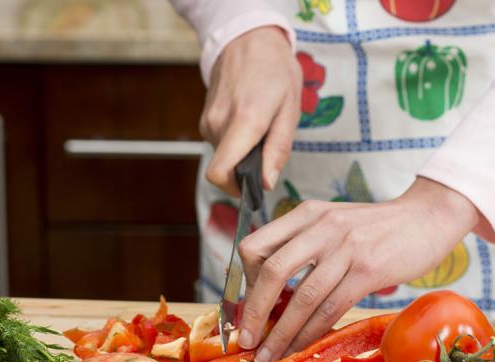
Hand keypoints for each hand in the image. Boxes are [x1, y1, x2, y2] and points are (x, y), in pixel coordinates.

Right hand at [200, 26, 300, 193]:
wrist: (247, 39)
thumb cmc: (275, 71)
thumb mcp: (290, 109)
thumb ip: (278, 149)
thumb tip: (266, 183)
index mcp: (244, 122)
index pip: (219, 173)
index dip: (235, 189)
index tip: (252, 185)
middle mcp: (219, 124)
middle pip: (227, 168)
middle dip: (248, 166)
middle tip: (268, 142)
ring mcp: (208, 122)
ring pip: (225, 156)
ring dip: (243, 151)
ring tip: (260, 124)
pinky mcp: (204, 120)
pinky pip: (221, 143)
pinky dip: (235, 141)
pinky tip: (248, 119)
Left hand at [237, 177, 480, 361]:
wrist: (427, 217)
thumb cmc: (376, 228)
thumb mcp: (332, 222)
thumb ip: (303, 246)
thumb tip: (271, 293)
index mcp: (305, 214)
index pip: (255, 247)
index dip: (245, 282)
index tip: (249, 307)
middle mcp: (320, 226)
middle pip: (271, 273)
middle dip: (253, 312)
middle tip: (246, 340)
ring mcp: (345, 247)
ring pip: (302, 298)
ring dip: (281, 333)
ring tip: (268, 354)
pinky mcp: (368, 270)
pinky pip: (330, 309)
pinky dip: (311, 333)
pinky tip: (301, 348)